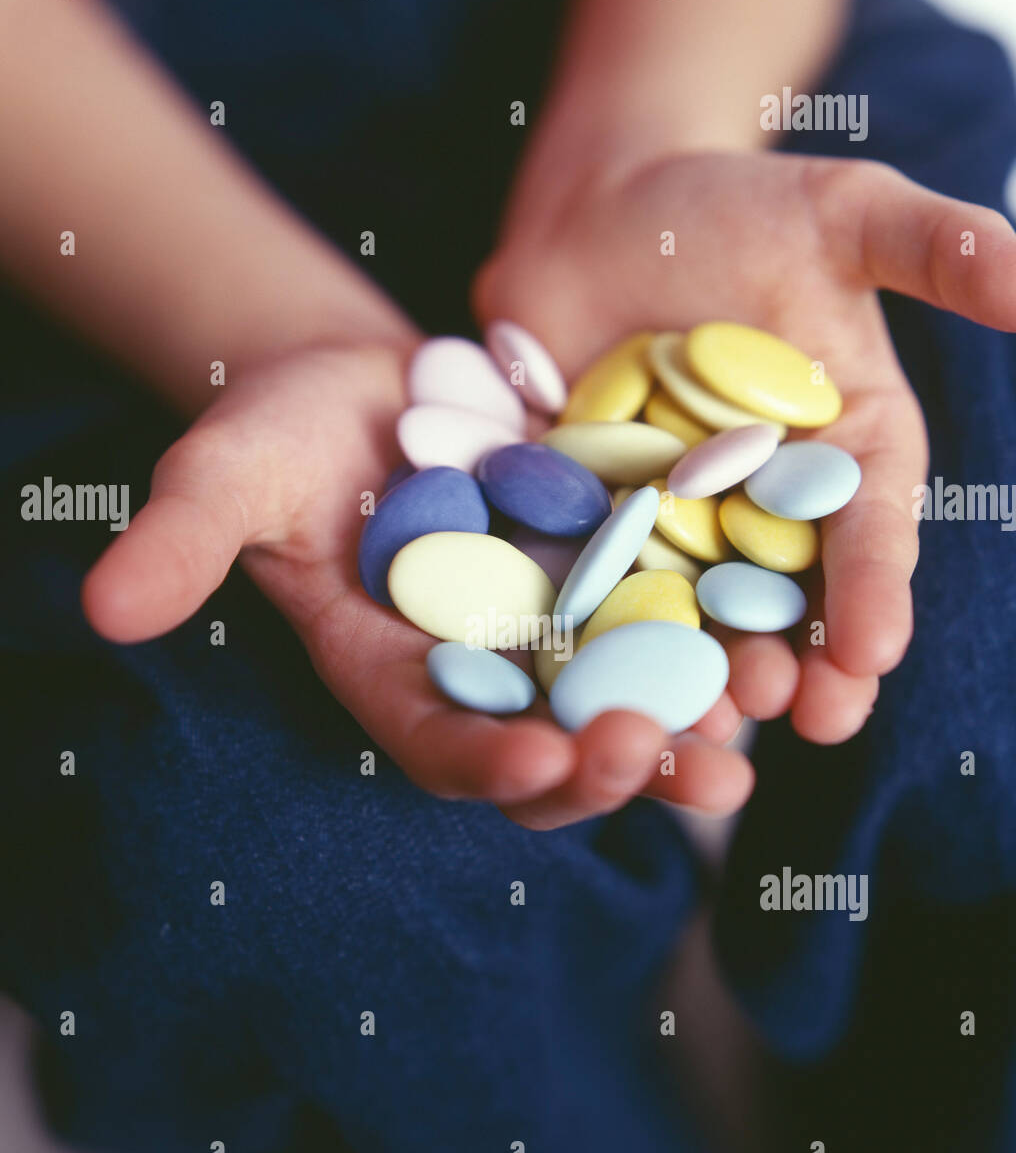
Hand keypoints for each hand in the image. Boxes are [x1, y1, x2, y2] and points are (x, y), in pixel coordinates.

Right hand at [82, 340, 754, 829]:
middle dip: (604, 766)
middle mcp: (486, 676)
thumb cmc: (286, 431)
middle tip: (658, 759)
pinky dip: (718, 645)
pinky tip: (773, 649)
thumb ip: (185, 536)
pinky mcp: (613, 580)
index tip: (541, 758)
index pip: (440, 741)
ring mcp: (555, 636)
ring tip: (740, 745)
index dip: (487, 759)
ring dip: (685, 732)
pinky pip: (674, 626)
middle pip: (549, 747)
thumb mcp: (232, 468)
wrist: (370, 386)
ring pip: (625, 704)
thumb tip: (104, 605)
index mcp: (396, 676)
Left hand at [475, 151, 1015, 742]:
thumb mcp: (845, 215)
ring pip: (692, 613)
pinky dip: (596, 632)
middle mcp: (764, 507)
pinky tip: (592, 683)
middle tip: (792, 714)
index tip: (874, 650)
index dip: (874, 591)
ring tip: (707, 725)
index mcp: (844, 455)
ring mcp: (674, 524)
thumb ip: (940, 252)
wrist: (607, 206)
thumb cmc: (736, 207)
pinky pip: (594, 582)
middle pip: (785, 598)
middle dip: (794, 660)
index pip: (867, 531)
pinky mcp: (589, 520)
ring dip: (701, 673)